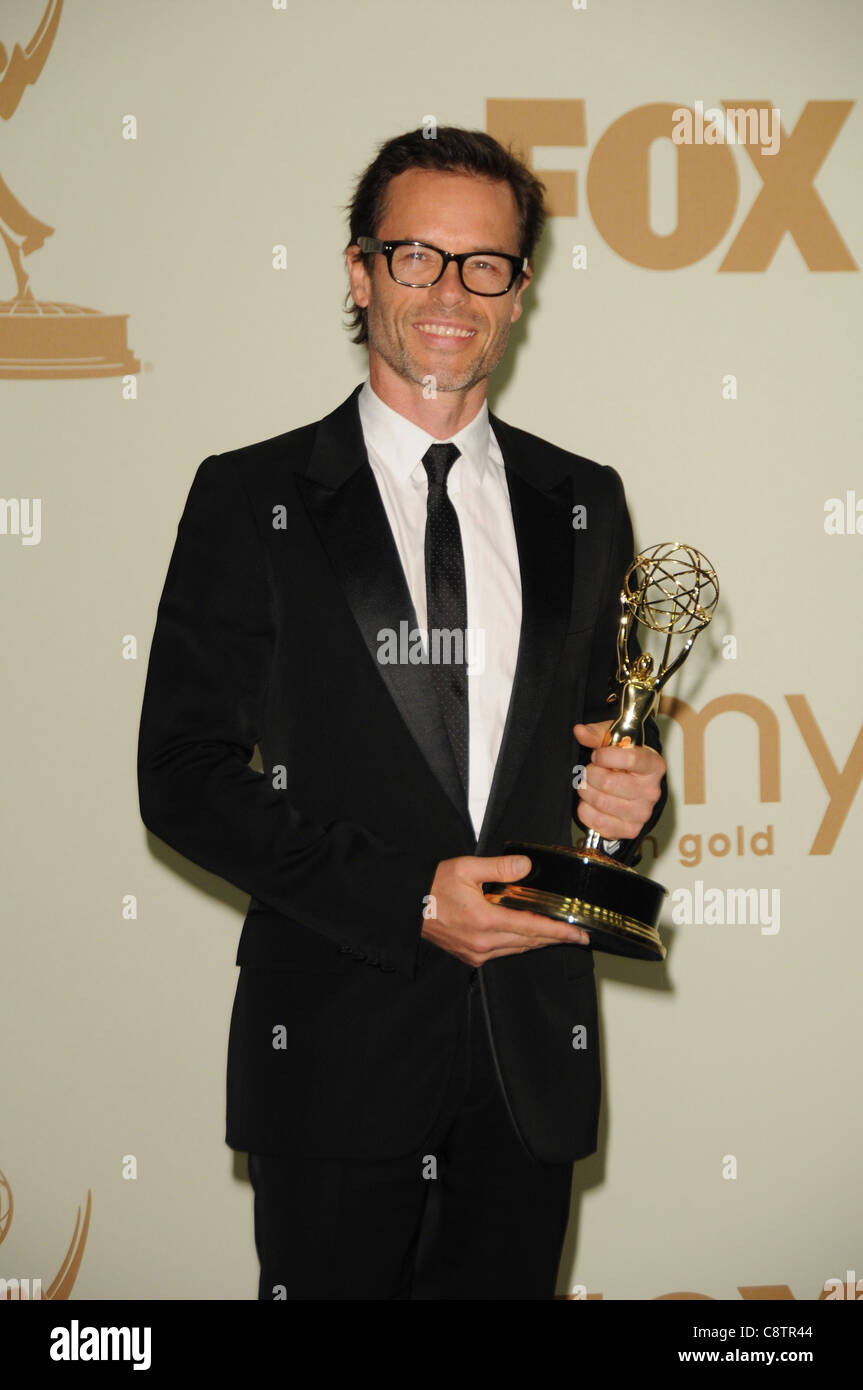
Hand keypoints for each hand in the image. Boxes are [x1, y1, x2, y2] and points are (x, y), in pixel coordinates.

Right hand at [421, 853, 588, 967]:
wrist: (408, 906)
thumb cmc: (434, 886)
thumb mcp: (466, 868)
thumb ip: (499, 867)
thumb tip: (526, 866)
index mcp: (485, 921)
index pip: (532, 928)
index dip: (558, 931)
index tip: (578, 934)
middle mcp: (484, 943)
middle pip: (529, 942)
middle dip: (555, 938)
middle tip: (578, 936)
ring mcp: (477, 953)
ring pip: (518, 949)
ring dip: (538, 942)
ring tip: (557, 934)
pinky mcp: (471, 957)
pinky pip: (503, 952)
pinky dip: (519, 944)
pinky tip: (526, 935)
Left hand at [573, 720, 664, 841]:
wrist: (631, 782)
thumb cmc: (624, 759)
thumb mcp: (613, 740)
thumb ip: (597, 734)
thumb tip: (580, 731)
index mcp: (653, 765)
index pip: (629, 759)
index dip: (604, 756)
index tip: (597, 754)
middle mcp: (652, 790)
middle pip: (608, 782)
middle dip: (590, 774)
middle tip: (589, 771)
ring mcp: (642, 812)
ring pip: (600, 802)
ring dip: (586, 791)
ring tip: (589, 785)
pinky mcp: (630, 830)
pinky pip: (597, 822)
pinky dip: (586, 810)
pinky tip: (590, 802)